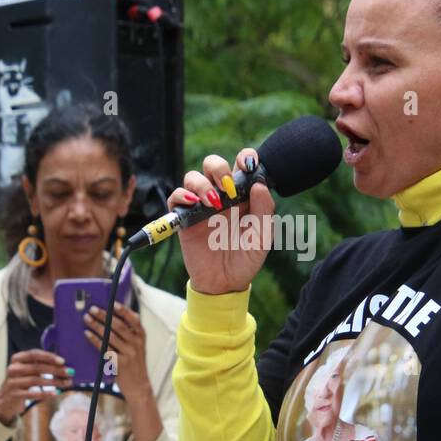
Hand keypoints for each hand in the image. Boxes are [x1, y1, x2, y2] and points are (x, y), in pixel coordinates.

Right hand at [0, 349, 72, 425]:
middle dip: (55, 370)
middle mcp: (13, 368)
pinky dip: (44, 394)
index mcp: (18, 358)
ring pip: (35, 380)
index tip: (63, 361)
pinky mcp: (13, 394)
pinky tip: (55, 393)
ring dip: (53, 382)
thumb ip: (41, 365)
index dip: (49, 357)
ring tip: (66, 384)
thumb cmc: (22, 382)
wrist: (5, 400)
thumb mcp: (28, 371)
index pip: (34, 354)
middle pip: (37, 367)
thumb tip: (64, 365)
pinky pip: (31, 394)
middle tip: (69, 373)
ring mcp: (12, 382)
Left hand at [83, 302, 149, 395]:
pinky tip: (88, 334)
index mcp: (141, 336)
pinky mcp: (120, 363)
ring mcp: (129, 353)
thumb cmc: (134, 364)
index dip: (122, 310)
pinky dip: (95, 340)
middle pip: (118, 325)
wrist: (138, 386)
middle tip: (92, 309)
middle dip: (104, 315)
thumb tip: (112, 317)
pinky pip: (105, 348)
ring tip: (87, 319)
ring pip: (110, 336)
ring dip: (97, 325)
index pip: (133, 319)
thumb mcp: (137, 346)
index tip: (112, 303)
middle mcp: (137, 343)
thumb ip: (129, 333)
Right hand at [170, 148, 274, 295]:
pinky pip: (176, 197)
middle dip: (218, 168)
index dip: (244, 157)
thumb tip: (258, 183)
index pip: (240, 165)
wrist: (226, 283)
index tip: (247, 163)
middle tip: (227, 187)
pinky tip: (194, 204)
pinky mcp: (184, 218)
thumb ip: (264, 209)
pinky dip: (182, 195)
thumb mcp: (262, 235)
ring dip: (202, 184)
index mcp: (241, 196)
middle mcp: (220, 196)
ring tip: (213, 203)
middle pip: (213, 165)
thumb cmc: (246, 258)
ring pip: (193, 177)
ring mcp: (200, 206)